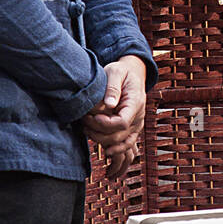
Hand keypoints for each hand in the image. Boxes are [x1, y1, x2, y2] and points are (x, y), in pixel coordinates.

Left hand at [82, 55, 147, 178]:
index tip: (92, 117)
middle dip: (98, 132)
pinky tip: (106, 152)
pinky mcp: (132, 129)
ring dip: (103, 141)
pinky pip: (127, 145)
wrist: (132, 74)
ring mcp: (136, 124)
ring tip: (87, 130)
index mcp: (136, 102)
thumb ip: (112, 87)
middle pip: (119, 135)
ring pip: (122, 143)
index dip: (105, 124)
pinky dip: (117, 150)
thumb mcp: (115, 71)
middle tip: (83, 121)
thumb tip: (109, 104)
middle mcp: (139, 116)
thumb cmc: (121, 71)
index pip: (122, 122)